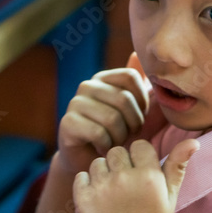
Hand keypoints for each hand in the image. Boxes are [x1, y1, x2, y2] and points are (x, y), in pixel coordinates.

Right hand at [56, 52, 152, 175]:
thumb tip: (136, 52)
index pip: (131, 77)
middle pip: (124, 99)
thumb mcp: (132, 107)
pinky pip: (98, 133)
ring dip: (120, 137)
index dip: (143, 101)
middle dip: (133, 123)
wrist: (88, 159)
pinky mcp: (68, 123)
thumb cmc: (115, 133)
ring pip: (112, 118)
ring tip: (114, 141)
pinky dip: (106, 145)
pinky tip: (102, 147)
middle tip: (126, 135)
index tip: (139, 117)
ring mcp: (75, 103)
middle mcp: (87, 86)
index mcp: (103, 78)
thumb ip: (137, 83)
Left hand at [73, 138, 198, 212]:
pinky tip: (99, 202)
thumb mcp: (170, 195)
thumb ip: (178, 164)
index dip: (140, 160)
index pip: (139, 145)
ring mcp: (101, 189)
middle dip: (120, 165)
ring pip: (97, 162)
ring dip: (103, 175)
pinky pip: (81, 177)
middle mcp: (124, 178)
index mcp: (148, 175)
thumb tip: (194, 141)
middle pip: (116, 151)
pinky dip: (86, 186)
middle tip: (127, 189)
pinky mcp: (83, 199)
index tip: (141, 178)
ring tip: (113, 197)